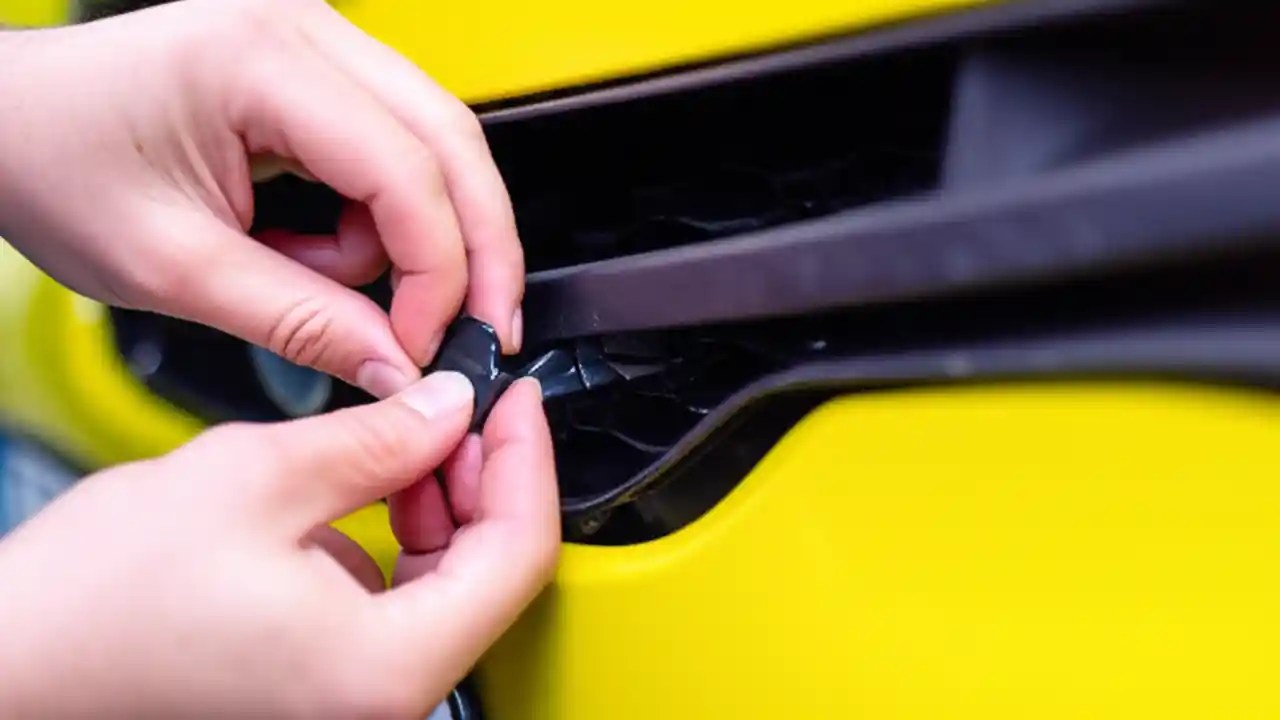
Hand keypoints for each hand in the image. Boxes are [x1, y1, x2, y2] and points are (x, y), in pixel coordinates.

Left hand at [0, 0, 524, 398]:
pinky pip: (395, 152)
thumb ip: (299, 322)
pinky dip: (376, 219)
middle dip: (475, 250)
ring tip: (317, 277)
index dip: (438, 272)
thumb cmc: (54, 164)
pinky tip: (311, 244)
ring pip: (436, 149)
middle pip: (452, 143)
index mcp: (261, 61)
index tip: (424, 347)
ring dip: (411, 238)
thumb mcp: (173, 268)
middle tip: (475, 329)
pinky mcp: (318, 73)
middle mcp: (306, 31)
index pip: (406, 171)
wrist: (4, 122)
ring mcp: (318, 44)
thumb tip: (397, 367)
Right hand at [0, 373, 559, 717]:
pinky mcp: (324, 684)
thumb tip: (449, 407)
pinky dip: (400, 542)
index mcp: (384, 668)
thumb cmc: (96, 601)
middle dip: (484, 479)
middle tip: (459, 409)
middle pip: (493, 575)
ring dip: (442, 506)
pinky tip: (367, 494)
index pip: (518, 554)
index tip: (516, 401)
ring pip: (450, 588)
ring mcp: (354, 700)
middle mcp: (381, 703)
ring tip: (407, 442)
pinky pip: (400, 608)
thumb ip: (378, 439)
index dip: (527, 460)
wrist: (17, 664)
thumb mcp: (256, 478)